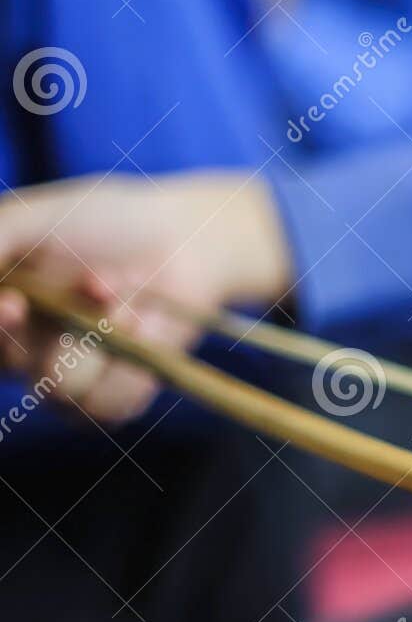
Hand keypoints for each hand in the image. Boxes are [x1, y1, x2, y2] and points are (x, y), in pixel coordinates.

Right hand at [0, 172, 292, 423]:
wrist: (184, 242)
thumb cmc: (105, 221)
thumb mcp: (35, 217)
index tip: (13, 305)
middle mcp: (23, 347)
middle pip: (14, 366)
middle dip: (52, 333)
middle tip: (92, 285)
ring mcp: (69, 377)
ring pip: (61, 391)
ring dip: (100, 337)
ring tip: (125, 295)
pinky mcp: (115, 398)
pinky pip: (108, 404)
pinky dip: (131, 361)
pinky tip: (144, 321)